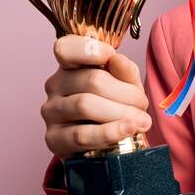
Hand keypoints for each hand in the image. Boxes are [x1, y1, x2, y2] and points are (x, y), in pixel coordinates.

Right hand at [41, 35, 151, 157]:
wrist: (107, 146)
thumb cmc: (115, 108)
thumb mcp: (126, 85)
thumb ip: (124, 71)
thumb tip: (118, 59)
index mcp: (70, 65)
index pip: (66, 48)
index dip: (91, 50)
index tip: (111, 56)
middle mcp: (55, 85)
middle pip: (92, 80)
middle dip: (126, 93)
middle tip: (143, 105)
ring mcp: (51, 112)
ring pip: (85, 105)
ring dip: (121, 113)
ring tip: (142, 121)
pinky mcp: (54, 139)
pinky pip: (82, 135)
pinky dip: (109, 132)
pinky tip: (128, 130)